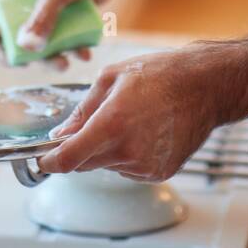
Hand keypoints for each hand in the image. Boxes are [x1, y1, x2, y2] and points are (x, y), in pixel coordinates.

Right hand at [0, 0, 135, 71]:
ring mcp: (40, 8)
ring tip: (64, 64)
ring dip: (45, 58)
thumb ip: (43, 18)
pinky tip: (84, 53)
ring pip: (31, 43)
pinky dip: (68, 50)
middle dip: (16, 52)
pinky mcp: (62, 17)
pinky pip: (57, 42)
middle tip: (30, 62)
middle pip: (1, 34)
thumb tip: (27, 49)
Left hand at [37, 42, 236, 179]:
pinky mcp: (159, 173)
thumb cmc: (161, 74)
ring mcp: (145, 166)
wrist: (206, 86)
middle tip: (92, 125)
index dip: (49, 162)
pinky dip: (127, 155)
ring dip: (106, 150)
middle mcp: (128, 150)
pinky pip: (129, 169)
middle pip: (85, 165)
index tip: (41, 160)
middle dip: (79, 150)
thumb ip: (82, 110)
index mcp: (112, 124)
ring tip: (131, 120)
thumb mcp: (112, 78)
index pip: (68, 159)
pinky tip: (144, 132)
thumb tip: (61, 134)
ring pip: (107, 166)